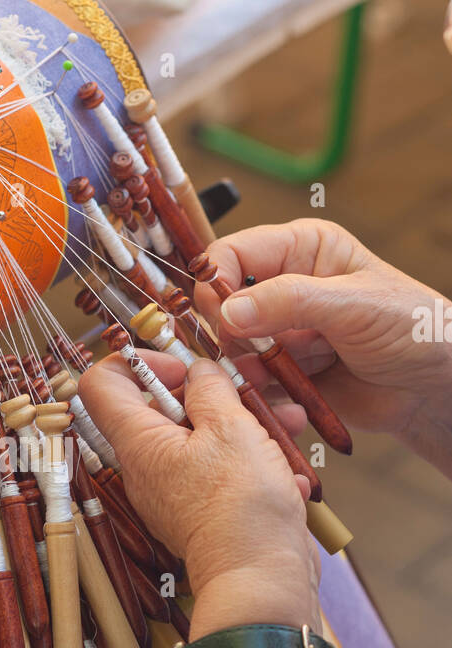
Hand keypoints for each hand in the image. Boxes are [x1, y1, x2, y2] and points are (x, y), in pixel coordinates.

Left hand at [79, 354, 320, 636]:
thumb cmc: (240, 506)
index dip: (138, 362)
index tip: (180, 367)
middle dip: (211, 395)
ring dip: (244, 427)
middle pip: (162, 409)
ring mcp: (173, 492)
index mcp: (138, 442)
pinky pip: (220, 474)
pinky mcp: (202, 512)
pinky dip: (252, 465)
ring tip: (286, 428)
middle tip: (246, 394)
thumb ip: (211, 389)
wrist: (261, 579)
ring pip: (201, 440)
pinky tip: (285, 474)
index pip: (102, 384)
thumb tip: (199, 372)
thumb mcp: (230, 426)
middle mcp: (146, 468)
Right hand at [196, 220, 451, 454]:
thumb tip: (229, 309)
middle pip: (222, 303)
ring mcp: (281, 331)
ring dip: (245, 367)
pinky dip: (257, 393)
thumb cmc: (414, 328)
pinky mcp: (282, 371)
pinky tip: (286, 398)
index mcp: (300, 250)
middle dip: (229, 332)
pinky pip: (248, 381)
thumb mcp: (354, 305)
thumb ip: (290, 301)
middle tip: (251, 354)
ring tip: (278, 378)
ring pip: (230, 347)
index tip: (220, 316)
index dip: (217, 282)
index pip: (233, 254)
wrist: (433, 388)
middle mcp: (284, 286)